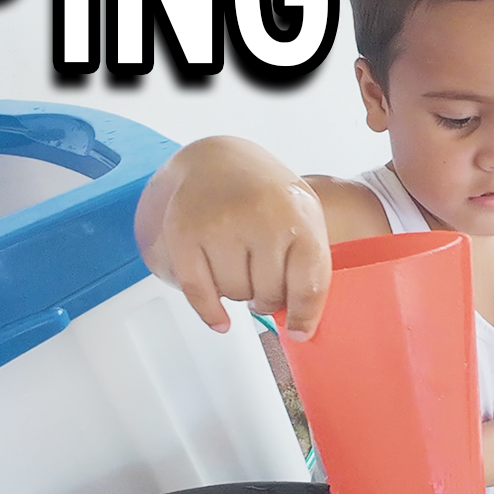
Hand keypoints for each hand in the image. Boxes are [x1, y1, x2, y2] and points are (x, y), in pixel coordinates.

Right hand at [137, 138, 331, 338]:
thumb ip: (309, 266)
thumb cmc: (266, 194)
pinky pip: (199, 293)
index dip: (305, 315)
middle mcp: (260, 219)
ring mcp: (220, 226)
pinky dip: (211, 313)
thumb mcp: (303, 216)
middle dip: (268, 296)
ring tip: (241, 266)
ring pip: (235, 295)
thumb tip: (300, 326)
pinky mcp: (185, 234)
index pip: (309, 283)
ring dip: (239, 292)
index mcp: (298, 215)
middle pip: (269, 294)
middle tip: (264, 280)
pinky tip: (220, 321)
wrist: (218, 160)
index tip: (300, 332)